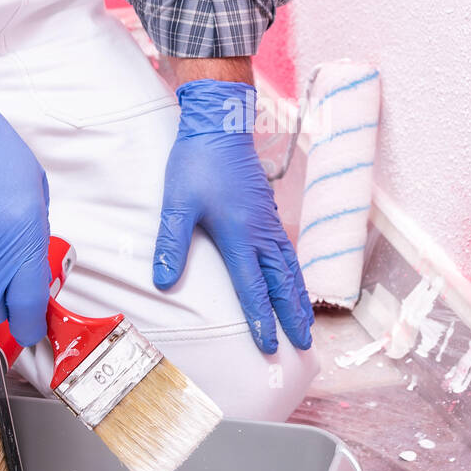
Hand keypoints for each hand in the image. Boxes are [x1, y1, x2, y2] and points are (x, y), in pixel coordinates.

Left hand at [153, 79, 312, 353]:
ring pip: (291, 268)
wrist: (220, 124)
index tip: (269, 346)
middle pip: (283, 283)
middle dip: (293, 316)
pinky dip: (296, 275)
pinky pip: (289, 252)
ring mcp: (269, 222)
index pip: (252, 287)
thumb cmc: (197, 162)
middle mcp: (261, 232)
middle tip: (304, 346)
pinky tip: (294, 283)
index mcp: (239, 234)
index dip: (261, 319)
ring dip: (299, 298)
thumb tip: (163, 283)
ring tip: (307, 324)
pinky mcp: (268, 213)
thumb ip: (171, 244)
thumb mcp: (177, 204)